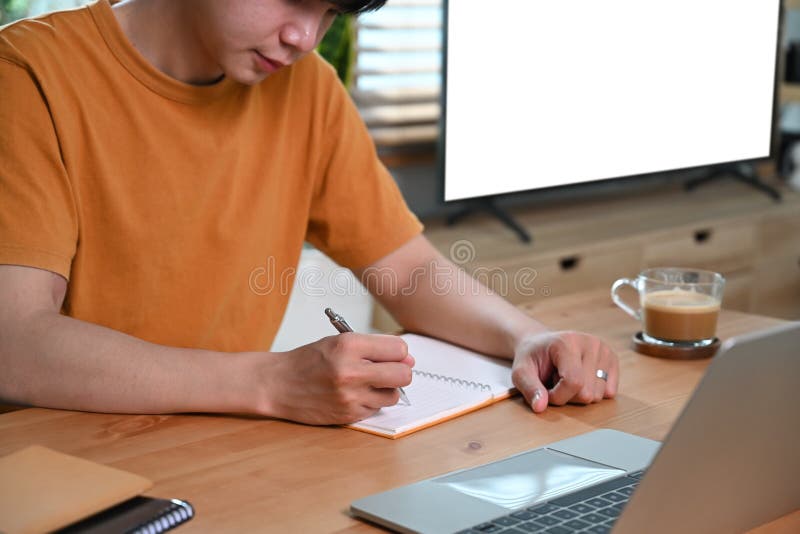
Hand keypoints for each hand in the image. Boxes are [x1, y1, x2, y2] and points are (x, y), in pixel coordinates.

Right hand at [256, 333, 413, 424]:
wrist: (278, 384)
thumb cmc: (308, 361)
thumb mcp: (338, 341)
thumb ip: (373, 348)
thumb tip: (408, 359)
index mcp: (349, 345)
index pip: (399, 350)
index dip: (399, 353)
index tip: (393, 355)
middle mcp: (351, 371)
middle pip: (403, 375)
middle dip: (401, 372)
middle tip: (389, 371)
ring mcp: (350, 396)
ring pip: (393, 395)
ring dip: (386, 389)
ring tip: (368, 383)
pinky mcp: (348, 415)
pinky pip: (376, 409)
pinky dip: (371, 402)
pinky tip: (354, 394)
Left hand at [511, 331, 618, 412]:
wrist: (540, 344)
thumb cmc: (532, 358)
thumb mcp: (520, 372)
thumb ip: (529, 388)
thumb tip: (540, 407)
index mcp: (567, 342)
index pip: (573, 383)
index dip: (558, 396)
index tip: (546, 391)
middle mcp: (590, 343)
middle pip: (587, 393)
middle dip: (567, 396)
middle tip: (555, 381)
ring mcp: (604, 350)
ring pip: (598, 395)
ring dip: (579, 395)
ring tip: (567, 378)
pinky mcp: (612, 359)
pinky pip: (609, 392)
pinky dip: (592, 391)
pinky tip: (581, 378)